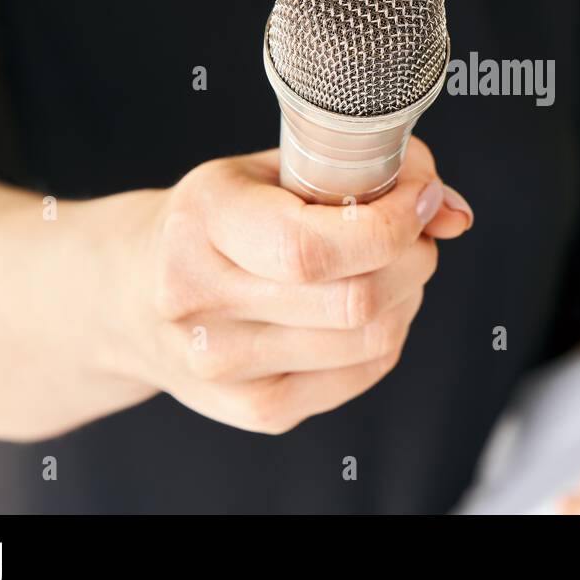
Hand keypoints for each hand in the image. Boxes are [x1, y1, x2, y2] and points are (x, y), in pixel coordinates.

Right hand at [109, 136, 471, 434]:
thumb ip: (362, 173)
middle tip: (414, 227)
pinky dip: (391, 330)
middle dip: (413, 253)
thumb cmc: (211, 221)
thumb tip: (453, 210)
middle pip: (356, 298)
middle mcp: (200, 305)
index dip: (393, 222)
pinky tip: (373, 302)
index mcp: (198, 225)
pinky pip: (365, 371)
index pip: (315, 247)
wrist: (127, 296)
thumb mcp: (267, 168)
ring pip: (371, 338)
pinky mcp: (257, 411)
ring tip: (395, 262)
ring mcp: (224, 370)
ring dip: (409, 292)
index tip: (421, 195)